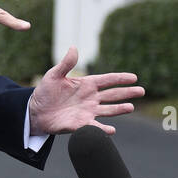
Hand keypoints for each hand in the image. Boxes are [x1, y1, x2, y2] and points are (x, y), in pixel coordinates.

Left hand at [28, 47, 144, 135]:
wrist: (36, 111)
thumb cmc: (45, 92)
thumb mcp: (54, 75)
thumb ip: (66, 64)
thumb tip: (73, 48)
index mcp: (86, 84)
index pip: (108, 80)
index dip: (120, 78)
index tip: (134, 77)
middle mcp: (91, 98)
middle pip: (113, 95)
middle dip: (127, 93)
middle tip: (141, 91)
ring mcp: (88, 112)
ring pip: (108, 110)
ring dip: (120, 109)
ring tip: (131, 107)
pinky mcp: (81, 125)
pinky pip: (94, 127)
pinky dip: (103, 129)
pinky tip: (112, 130)